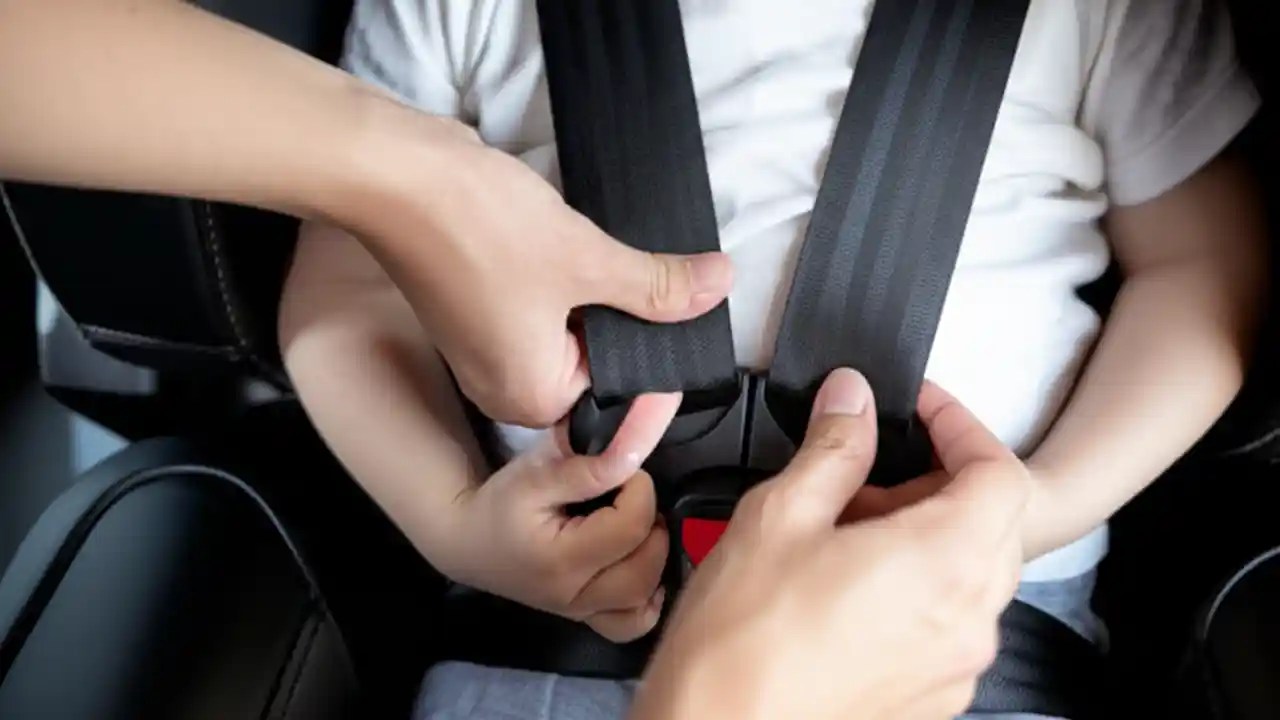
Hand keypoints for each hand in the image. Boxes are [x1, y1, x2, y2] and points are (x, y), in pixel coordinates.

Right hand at [337, 107, 733, 427]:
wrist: (397, 172)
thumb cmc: (476, 226)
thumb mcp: (588, 259)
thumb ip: (658, 285)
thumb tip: (716, 287)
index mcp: (531, 397)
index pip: (620, 390)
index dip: (655, 349)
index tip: (681, 309)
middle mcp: (502, 386)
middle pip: (594, 361)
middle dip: (621, 315)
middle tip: (626, 271)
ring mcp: (483, 348)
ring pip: (568, 327)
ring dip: (590, 291)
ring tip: (580, 252)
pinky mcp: (473, 309)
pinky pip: (538, 306)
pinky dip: (559, 279)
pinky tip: (553, 243)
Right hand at [435, 392, 680, 642]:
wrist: (471, 542)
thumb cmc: (501, 504)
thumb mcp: (535, 473)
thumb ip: (587, 467)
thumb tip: (636, 448)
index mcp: (561, 561)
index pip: (631, 527)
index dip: (640, 490)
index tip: (623, 469)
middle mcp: (575, 597)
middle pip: (645, 569)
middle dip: (651, 524)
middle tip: (631, 497)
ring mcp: (581, 614)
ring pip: (644, 603)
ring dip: (654, 560)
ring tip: (637, 528)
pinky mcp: (586, 618)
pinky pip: (633, 623)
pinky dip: (648, 598)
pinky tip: (640, 565)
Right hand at [631, 370, 1029, 719]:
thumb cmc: (744, 641)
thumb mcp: (781, 514)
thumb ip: (834, 446)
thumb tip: (853, 401)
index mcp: (945, 562)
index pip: (1000, 472)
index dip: (961, 426)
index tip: (919, 410)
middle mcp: (968, 619)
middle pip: (994, 521)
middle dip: (939, 479)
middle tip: (870, 468)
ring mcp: (955, 664)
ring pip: (971, 573)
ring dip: (927, 532)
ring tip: (848, 527)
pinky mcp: (932, 695)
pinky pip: (949, 620)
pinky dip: (919, 585)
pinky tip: (850, 581)